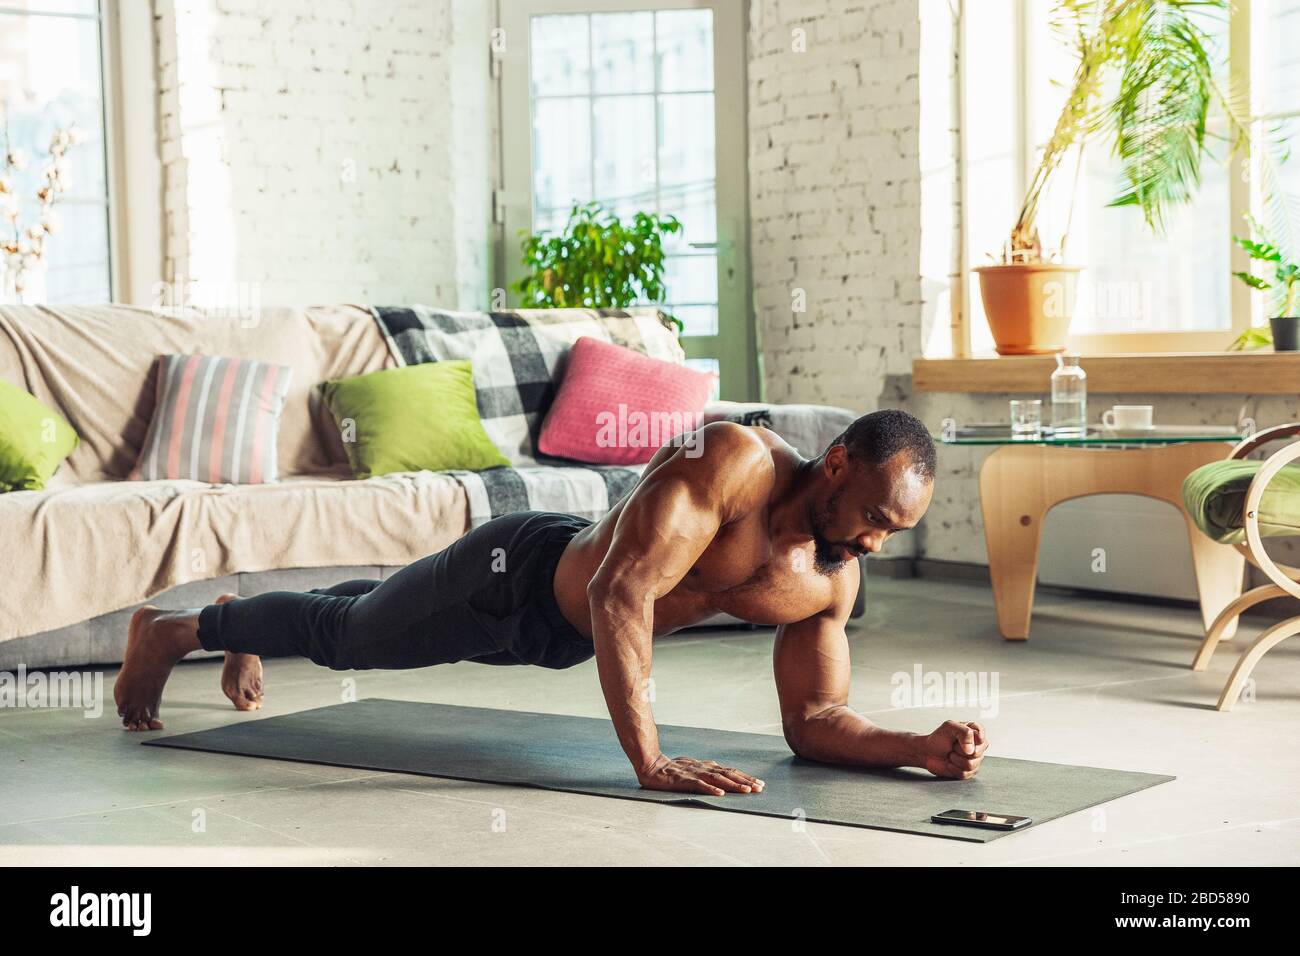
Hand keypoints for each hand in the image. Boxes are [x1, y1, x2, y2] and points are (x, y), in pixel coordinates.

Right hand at [637, 755, 765, 795]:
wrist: (651, 765)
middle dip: (745, 781)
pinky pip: (699, 785)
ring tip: (746, 791)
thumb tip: (722, 779)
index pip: (729, 771)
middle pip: (728, 774)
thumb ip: (706, 773)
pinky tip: (721, 794)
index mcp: (706, 766)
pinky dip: (711, 789)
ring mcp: (694, 773)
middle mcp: (703, 768)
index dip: (744, 777)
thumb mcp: (693, 769)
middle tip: (759, 788)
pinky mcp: (683, 780)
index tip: (758, 783)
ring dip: (733, 785)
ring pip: (717, 779)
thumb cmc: (672, 769)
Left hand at [920, 720, 987, 779]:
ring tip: (951, 754)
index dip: (969, 740)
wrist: (928, 752)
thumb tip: (971, 751)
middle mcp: (978, 746)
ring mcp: (975, 760)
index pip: (981, 737)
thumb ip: (965, 732)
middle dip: (959, 750)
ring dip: (955, 759)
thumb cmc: (939, 738)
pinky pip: (965, 774)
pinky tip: (950, 763)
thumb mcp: (950, 727)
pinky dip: (953, 768)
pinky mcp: (969, 772)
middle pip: (976, 753)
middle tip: (952, 746)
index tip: (957, 737)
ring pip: (971, 764)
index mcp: (975, 732)